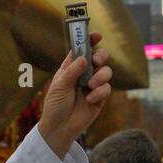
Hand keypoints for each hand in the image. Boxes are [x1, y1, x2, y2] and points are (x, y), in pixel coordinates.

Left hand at [38, 41, 113, 157]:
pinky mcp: (100, 97)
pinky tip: (89, 99)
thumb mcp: (59, 86)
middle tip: (96, 61)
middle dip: (101, 56)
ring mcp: (93, 85)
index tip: (97, 35)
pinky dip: (99, 92)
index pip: (82, 50)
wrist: (60, 128)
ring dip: (101, 76)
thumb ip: (72, 71)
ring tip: (90, 85)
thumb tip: (84, 58)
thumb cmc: (55, 106)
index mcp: (71, 67)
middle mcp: (84, 74)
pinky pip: (107, 88)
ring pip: (106, 71)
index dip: (89, 41)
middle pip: (99, 57)